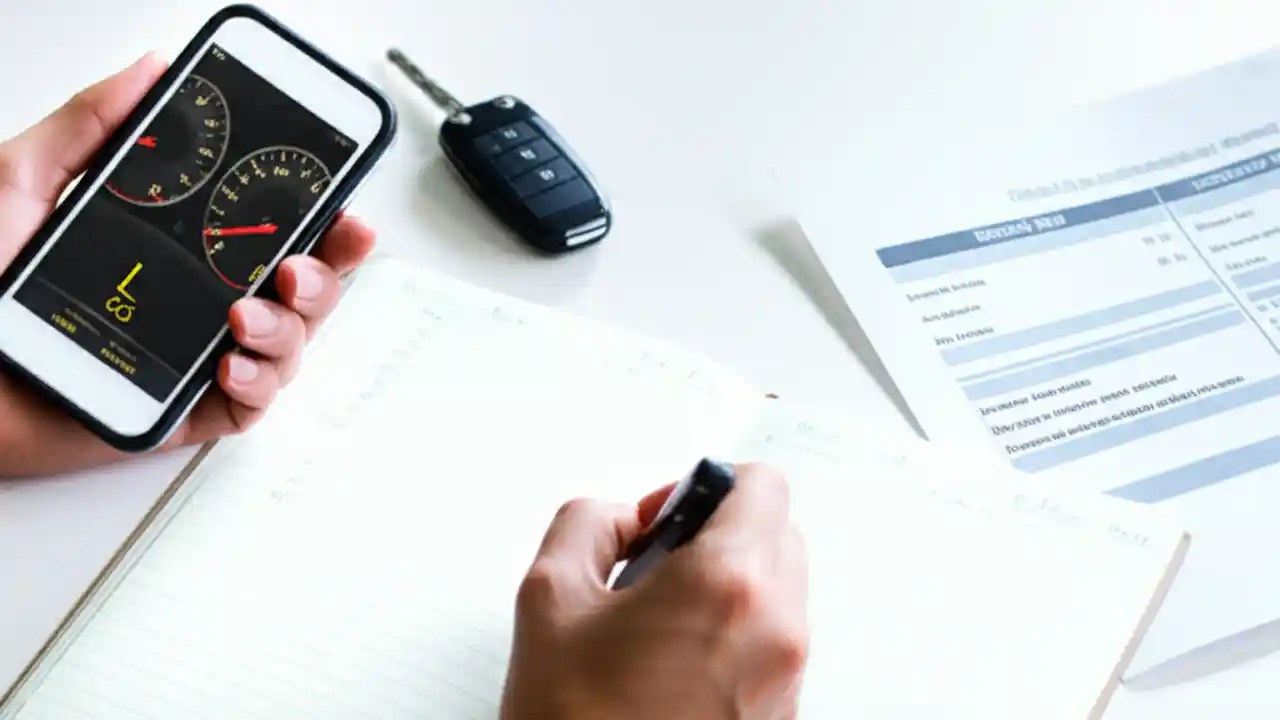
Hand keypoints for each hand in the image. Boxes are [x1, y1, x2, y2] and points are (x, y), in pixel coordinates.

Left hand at [0, 54, 374, 475]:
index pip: (276, 229)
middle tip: (296, 266)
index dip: (325, 222)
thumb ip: (92, 124)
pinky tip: (231, 365)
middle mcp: (204, 298)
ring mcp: (199, 355)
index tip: (345, 208)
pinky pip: (250, 407)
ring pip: (289, 346)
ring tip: (246, 315)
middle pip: (304, 290)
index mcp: (185, 245)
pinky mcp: (183, 411)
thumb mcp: (26, 180)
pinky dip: (256, 386)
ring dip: (288, 329)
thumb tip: (151, 71)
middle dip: (325, 277)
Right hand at [500, 463, 808, 719]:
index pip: (761, 484)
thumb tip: (621, 517)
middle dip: (718, 535)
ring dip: (727, 586)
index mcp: (728, 584)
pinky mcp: (783, 714)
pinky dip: (734, 634)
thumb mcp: (548, 596)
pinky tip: (672, 662)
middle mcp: (776, 628)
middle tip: (654, 567)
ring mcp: (786, 677)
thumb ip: (588, 522)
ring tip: (657, 623)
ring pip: (778, 590)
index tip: (666, 517)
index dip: (707, 485)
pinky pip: (773, 644)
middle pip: (777, 534)